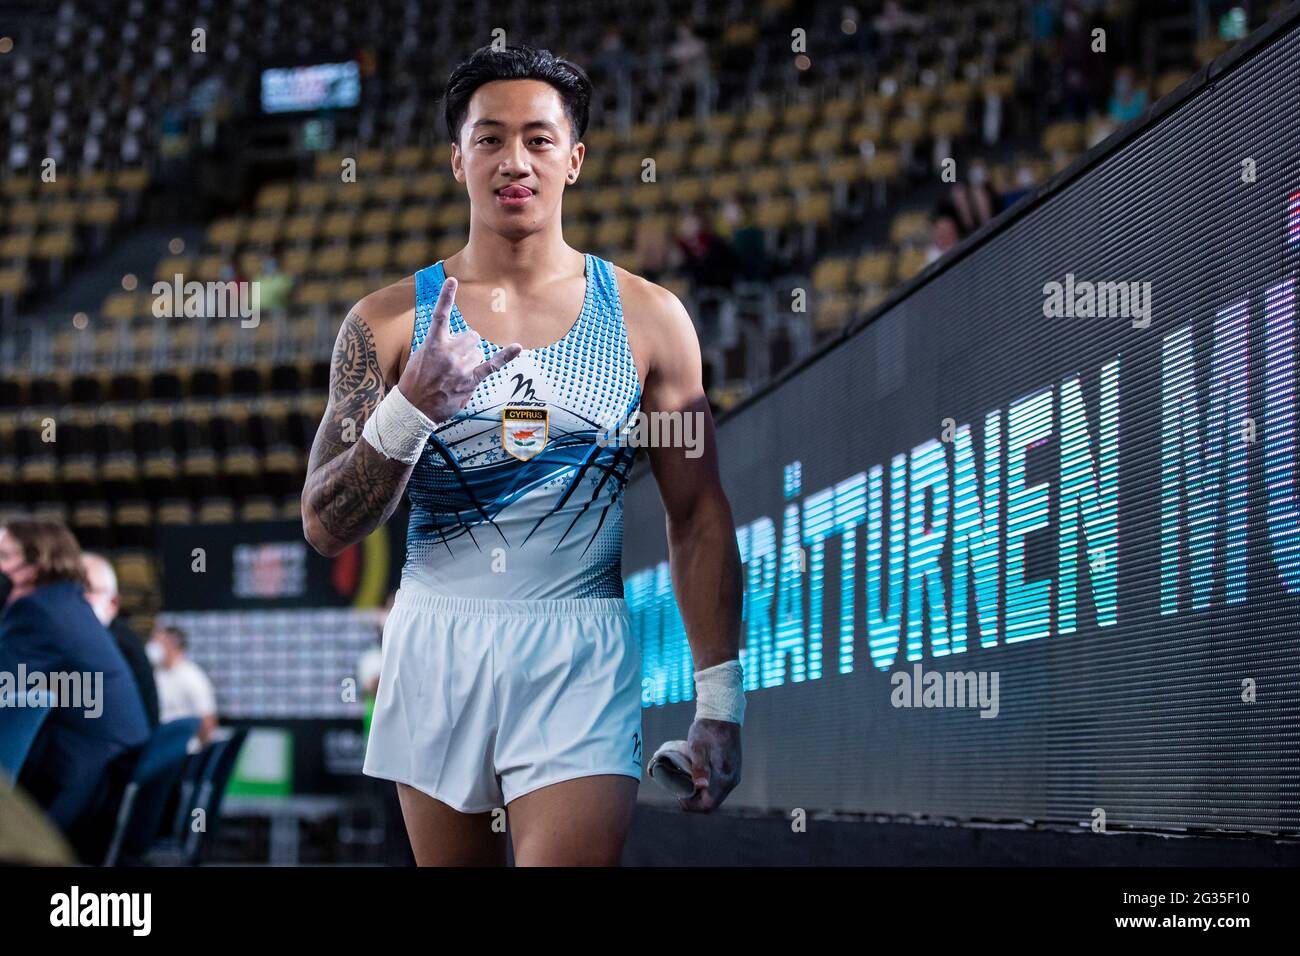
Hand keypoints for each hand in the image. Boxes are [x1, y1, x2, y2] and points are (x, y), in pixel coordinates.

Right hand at [398, 276, 521, 420]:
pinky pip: (492, 365)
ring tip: (455, 374)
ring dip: (471, 360)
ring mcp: (460, 367)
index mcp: (433, 343)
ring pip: (478, 352)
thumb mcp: (420, 357)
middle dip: (466, 346)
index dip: (446, 296)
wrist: (413, 407)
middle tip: (454, 360)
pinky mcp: (469, 380)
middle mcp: (448, 352)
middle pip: (471, 337)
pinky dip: (506, 356)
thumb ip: (440, 346)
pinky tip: (517, 347)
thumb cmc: (416, 382)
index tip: (452, 280)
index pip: (440, 315)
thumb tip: (461, 344)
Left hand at [677, 718, 740, 812]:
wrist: (722, 716)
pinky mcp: (732, 771)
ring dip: (700, 794)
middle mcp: (732, 780)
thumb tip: (700, 786)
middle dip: (694, 801)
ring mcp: (733, 776)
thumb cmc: (707, 730)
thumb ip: (699, 768)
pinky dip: (707, 788)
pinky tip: (696, 777)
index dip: (691, 805)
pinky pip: (719, 787)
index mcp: (724, 777)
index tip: (678, 796)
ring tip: (686, 782)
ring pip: (715, 796)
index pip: (708, 805)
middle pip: (712, 803)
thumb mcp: (697, 747)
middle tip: (680, 789)